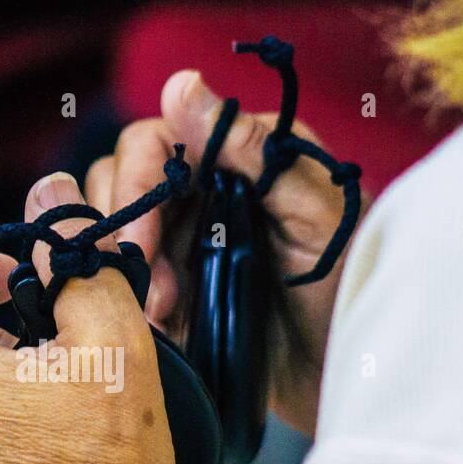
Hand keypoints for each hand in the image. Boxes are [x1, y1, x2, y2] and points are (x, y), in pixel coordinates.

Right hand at [86, 69, 367, 435]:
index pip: (155, 143)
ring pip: (109, 232)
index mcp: (238, 161)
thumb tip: (180, 83)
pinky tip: (153, 325)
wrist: (353, 380)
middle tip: (158, 291)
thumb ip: (251, 150)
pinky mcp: (170, 297)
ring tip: (162, 311)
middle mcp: (202, 196)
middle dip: (125, 234)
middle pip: (118, 183)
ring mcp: (183, 247)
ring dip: (121, 269)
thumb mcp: (317, 214)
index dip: (137, 185)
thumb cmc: (352, 289)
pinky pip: (118, 283)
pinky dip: (121, 298)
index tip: (142, 243)